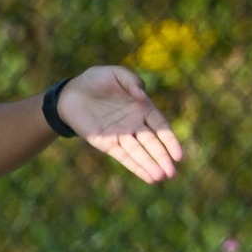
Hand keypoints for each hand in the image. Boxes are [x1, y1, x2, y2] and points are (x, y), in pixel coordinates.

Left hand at [58, 65, 183, 183]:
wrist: (72, 92)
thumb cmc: (97, 80)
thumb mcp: (116, 74)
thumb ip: (132, 82)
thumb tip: (143, 97)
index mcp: (142, 108)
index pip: (161, 127)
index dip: (170, 141)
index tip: (179, 155)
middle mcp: (135, 124)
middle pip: (152, 144)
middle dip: (162, 158)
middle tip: (172, 173)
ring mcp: (122, 135)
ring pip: (139, 153)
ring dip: (150, 166)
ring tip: (161, 178)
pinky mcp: (107, 143)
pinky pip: (123, 157)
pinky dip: (135, 167)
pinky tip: (147, 177)